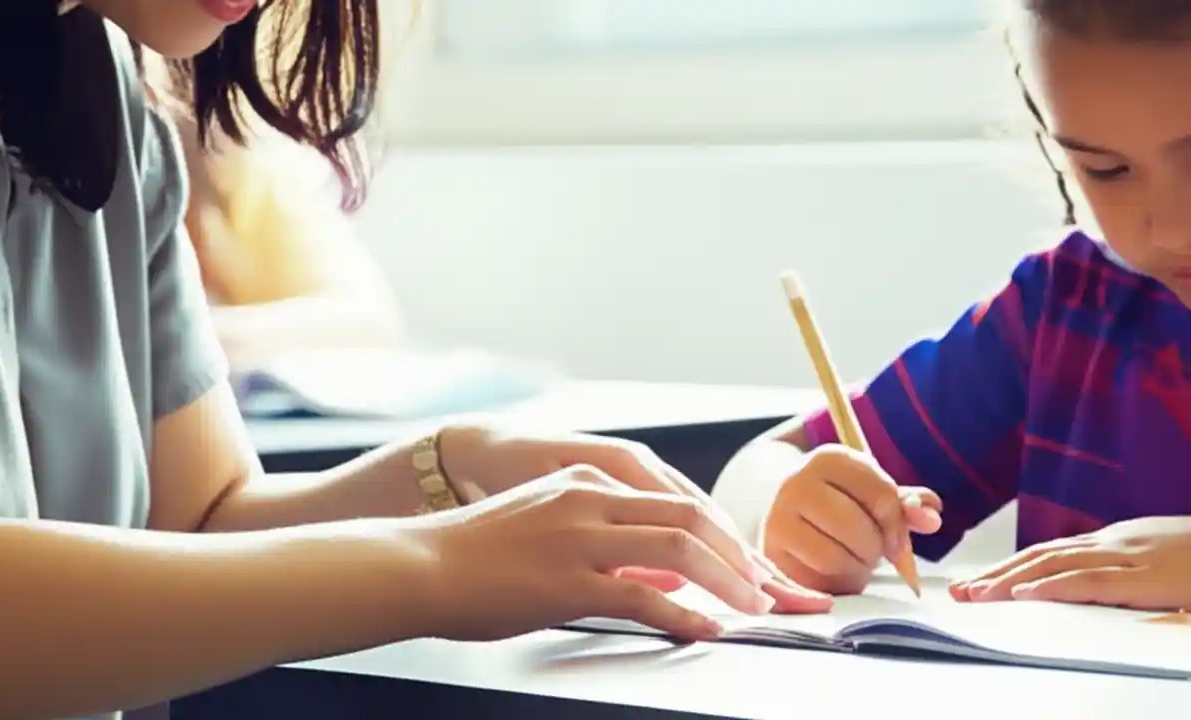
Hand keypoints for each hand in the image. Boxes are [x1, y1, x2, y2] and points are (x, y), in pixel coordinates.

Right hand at [414, 465, 810, 641]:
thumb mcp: (547, 522)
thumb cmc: (478, 552)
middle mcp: (591, 498)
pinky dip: (684, 615)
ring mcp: (581, 537)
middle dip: (743, 556)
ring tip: (754, 609)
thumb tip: (661, 570)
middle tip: (775, 589)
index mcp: (588, 481)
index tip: (756, 567)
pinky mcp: (568, 580)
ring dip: (727, 582)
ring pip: (680, 549)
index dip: (726, 536)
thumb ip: (604, 535)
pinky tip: (704, 630)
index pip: (677, 500)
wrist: (420, 565)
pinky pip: (643, 597)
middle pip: (693, 517)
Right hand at [761, 445, 942, 594]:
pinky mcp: (771, 552)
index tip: (897, 539)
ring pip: (834, 558)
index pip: (880, 494)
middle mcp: (797, 482)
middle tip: (873, 552)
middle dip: (875, 549)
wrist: (785, 508)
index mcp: (830, 459)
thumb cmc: (840, 502)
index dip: (897, 524)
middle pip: (857, 529)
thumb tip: (931, 517)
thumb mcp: (874, 494)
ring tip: (854, 561)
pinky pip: (814, 580)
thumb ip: (907, 505)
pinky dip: (834, 583)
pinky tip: (835, 572)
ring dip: (855, 569)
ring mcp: (778, 517)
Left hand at [950, 516, 1190, 610]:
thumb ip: (1128, 575)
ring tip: (978, 596)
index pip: (1051, 552)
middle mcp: (1116, 543)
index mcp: (1118, 541)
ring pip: (1056, 565)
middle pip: (1041, 556)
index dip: (1011, 566)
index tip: (978, 582)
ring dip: (1012, 581)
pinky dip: (1055, 586)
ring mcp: (1131, 556)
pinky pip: (1092, 581)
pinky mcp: (1148, 576)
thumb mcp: (1165, 565)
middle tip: (961, 593)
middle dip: (997, 574)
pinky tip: (1027, 595)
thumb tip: (1094, 588)